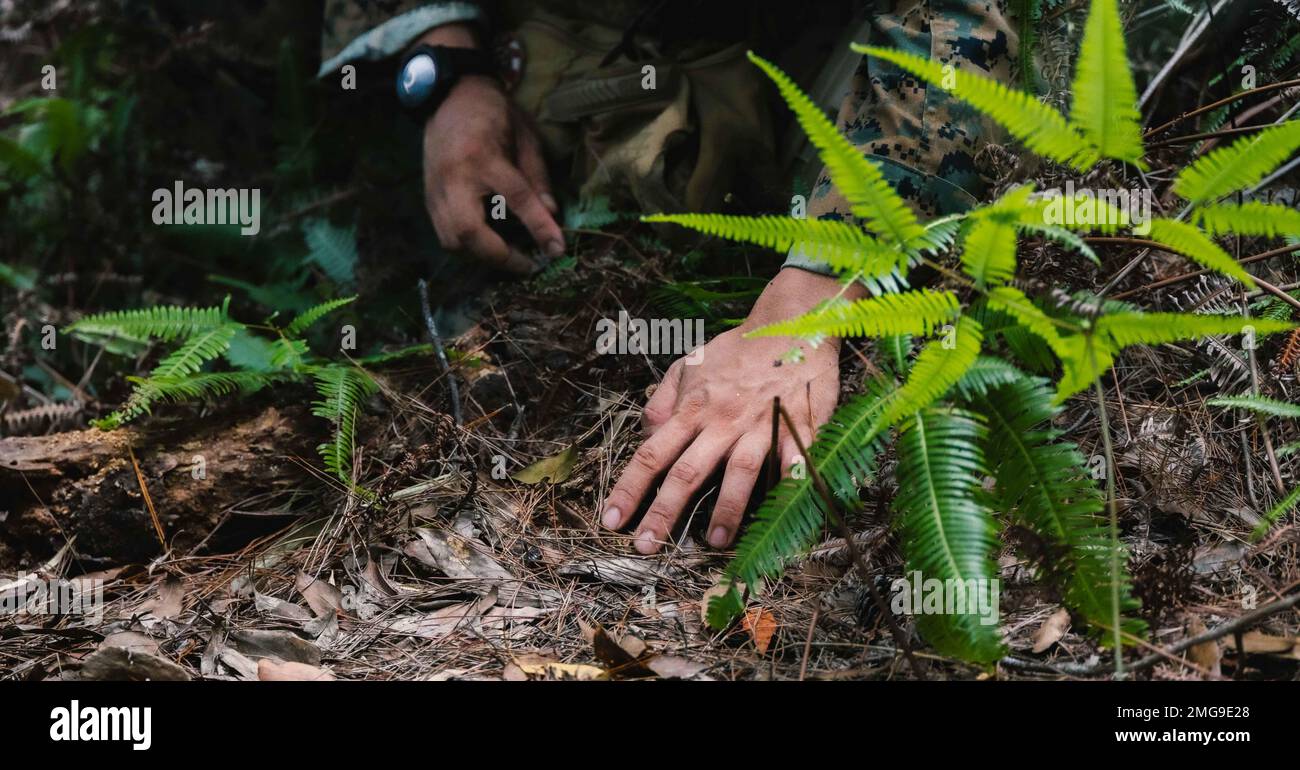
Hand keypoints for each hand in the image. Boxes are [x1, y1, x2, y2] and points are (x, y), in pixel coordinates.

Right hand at [419, 27, 562, 273]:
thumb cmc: (493, 113)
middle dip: (498, 256)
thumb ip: (537, 178)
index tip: (556, 250)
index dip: (538, 227)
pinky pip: (444, 234)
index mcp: (483, 156)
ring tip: (509, 255)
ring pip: (452, 240)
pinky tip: (488, 244)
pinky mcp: (428, 198)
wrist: (448, 95)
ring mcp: (435, 189)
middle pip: (469, 231)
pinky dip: (467, 246)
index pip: (515, 198)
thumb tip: (552, 216)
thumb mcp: (525, 136)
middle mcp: (454, 177)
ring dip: (481, 255)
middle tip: (526, 264)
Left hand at [600, 268, 867, 553]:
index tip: (612, 520)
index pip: (653, 453)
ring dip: (726, 509)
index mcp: (693, 409)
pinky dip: (792, 476)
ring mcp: (760, 423)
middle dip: (664, 512)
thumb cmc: (739, 348)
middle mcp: (721, 420)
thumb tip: (646, 430)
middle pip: (687, 471)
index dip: (630, 488)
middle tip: (646, 547)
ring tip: (713, 542)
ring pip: (739, 471)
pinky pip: (794, 454)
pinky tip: (788, 500)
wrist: (791, 321)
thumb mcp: (690, 365)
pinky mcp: (798, 423)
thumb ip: (664, 399)